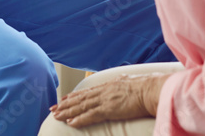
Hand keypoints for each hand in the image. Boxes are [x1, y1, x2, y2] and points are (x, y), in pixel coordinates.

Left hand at [49, 73, 169, 127]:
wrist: (151, 90)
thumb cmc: (146, 88)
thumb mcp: (130, 82)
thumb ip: (123, 83)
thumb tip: (123, 81)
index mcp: (109, 86)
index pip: (87, 92)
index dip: (74, 96)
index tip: (64, 98)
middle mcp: (104, 91)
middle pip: (80, 98)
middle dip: (65, 103)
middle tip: (52, 108)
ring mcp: (105, 100)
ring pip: (81, 106)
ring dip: (67, 111)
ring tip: (56, 115)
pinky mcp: (109, 109)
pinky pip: (90, 115)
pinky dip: (79, 119)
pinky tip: (70, 122)